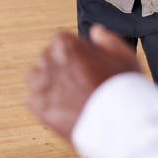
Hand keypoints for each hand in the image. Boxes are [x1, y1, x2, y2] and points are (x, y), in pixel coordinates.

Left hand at [26, 24, 139, 141]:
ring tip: (65, 93)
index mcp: (67, 46)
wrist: (121, 126)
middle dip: (59, 65)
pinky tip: (60, 108)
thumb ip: (107, 40)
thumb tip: (96, 31)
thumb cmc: (125, 90)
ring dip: (45, 81)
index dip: (73, 49)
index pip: (60, 39)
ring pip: (34, 77)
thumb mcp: (125, 57)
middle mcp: (51, 63)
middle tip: (77, 79)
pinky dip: (43, 104)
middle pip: (46, 57)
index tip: (82, 60)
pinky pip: (32, 101)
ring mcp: (44, 87)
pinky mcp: (41, 109)